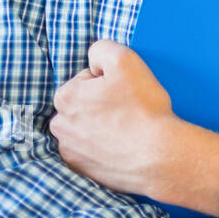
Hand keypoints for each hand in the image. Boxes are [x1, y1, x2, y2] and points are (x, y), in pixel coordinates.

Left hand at [51, 39, 177, 195]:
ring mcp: (69, 149)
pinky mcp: (80, 168)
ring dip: (99, 125)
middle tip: (127, 110)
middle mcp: (59, 124)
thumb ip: (102, 49)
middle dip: (100, 104)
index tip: (125, 92)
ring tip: (126, 129)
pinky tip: (120, 146)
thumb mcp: (125, 60)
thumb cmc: (143, 109)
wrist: (158, 155)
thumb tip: (93, 61)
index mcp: (66, 96)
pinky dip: (100, 147)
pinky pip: (87, 150)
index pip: (86, 78)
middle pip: (82, 104)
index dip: (109, 82)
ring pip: (83, 127)